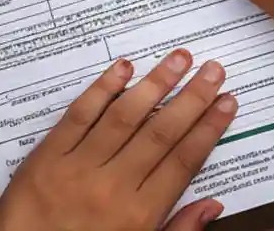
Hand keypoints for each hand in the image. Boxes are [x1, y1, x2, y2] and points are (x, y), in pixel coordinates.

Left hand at [0, 49, 235, 230]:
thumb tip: (213, 205)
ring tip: (179, 58)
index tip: (228, 102)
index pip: (183, 162)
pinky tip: (123, 68)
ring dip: (155, 84)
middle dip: (192, 98)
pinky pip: (78, 117)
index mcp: (138, 217)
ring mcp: (77, 169)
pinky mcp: (45, 158)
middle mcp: (112, 188)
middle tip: (214, 69)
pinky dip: (101, 89)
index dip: (209, 128)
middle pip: (160, 133)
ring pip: (124, 117)